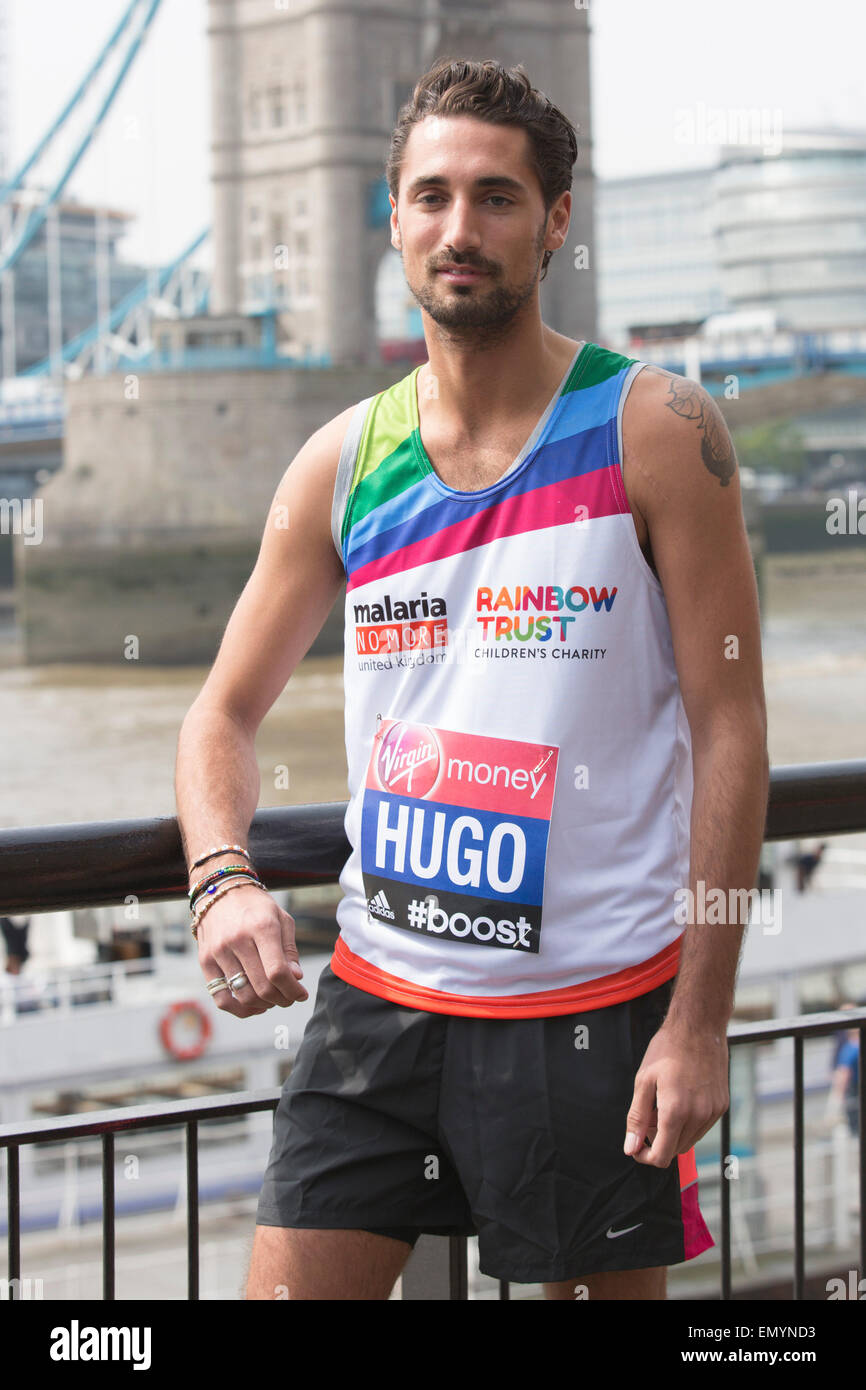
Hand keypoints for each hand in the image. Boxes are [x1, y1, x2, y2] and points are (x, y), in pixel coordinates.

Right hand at [196, 885, 309, 1017]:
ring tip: (273, 999)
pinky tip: (254, 1006)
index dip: (293, 989)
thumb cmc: (256, 906)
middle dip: (282, 999)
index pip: (277, 971)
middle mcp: (238, 940)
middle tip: (289, 998)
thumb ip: (289, 950)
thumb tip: (295, 978)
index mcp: (261, 927)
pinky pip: (221, 997)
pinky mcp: (205, 961)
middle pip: (262, 987)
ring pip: (244, 995)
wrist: (219, 891)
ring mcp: (219, 952)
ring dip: (264, 1005)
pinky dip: (239, 1009)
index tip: (301, 994)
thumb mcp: (281, 919)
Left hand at [624, 1019, 728, 1167]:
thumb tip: (631, 1148)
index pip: (662, 1156)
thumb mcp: (643, 1081)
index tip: (637, 1146)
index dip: (646, 1156)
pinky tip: (681, 1099)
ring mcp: (713, 1111)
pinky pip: (702, 1127)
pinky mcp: (722, 1105)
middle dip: (658, 1141)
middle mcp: (698, 1116)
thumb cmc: (667, 1050)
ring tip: (664, 1104)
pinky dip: (689, 1123)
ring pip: (690, 1140)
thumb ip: (637, 1118)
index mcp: (676, 1111)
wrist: (699, 1027)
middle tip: (649, 1115)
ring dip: (674, 1133)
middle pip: (676, 1150)